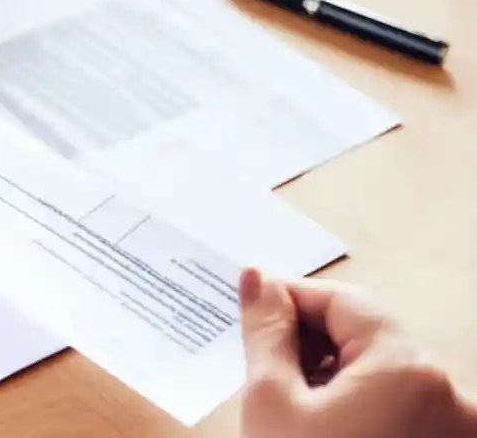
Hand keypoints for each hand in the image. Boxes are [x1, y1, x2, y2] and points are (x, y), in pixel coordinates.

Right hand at [238, 268, 476, 437]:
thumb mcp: (271, 400)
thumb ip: (266, 330)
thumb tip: (258, 280)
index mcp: (409, 368)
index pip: (342, 301)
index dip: (289, 296)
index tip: (252, 303)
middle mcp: (449, 394)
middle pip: (366, 334)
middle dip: (311, 338)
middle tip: (262, 355)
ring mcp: (452, 427)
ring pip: (382, 370)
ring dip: (332, 371)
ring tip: (288, 399)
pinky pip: (400, 404)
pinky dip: (359, 402)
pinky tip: (321, 424)